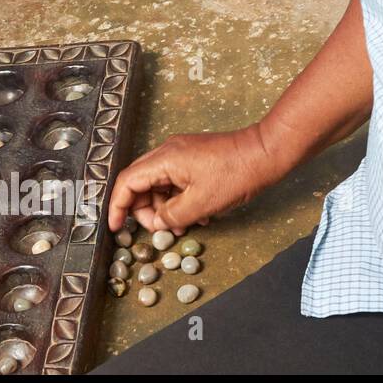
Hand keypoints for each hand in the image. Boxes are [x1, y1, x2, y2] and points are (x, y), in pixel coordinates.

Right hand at [107, 123, 288, 233]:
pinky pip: (173, 180)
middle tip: (159, 229)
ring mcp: (179, 153)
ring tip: (182, 226)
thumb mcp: (202, 204)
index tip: (115, 226)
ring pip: (157, 183)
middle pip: (139, 183)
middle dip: (144, 209)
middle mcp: (166, 152)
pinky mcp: (192, 156)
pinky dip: (177, 198)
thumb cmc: (236, 175)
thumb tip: (158, 223)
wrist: (266, 152)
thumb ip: (172, 216)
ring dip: (163, 206)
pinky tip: (195, 214)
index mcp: (163, 160)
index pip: (126, 182)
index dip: (118, 206)